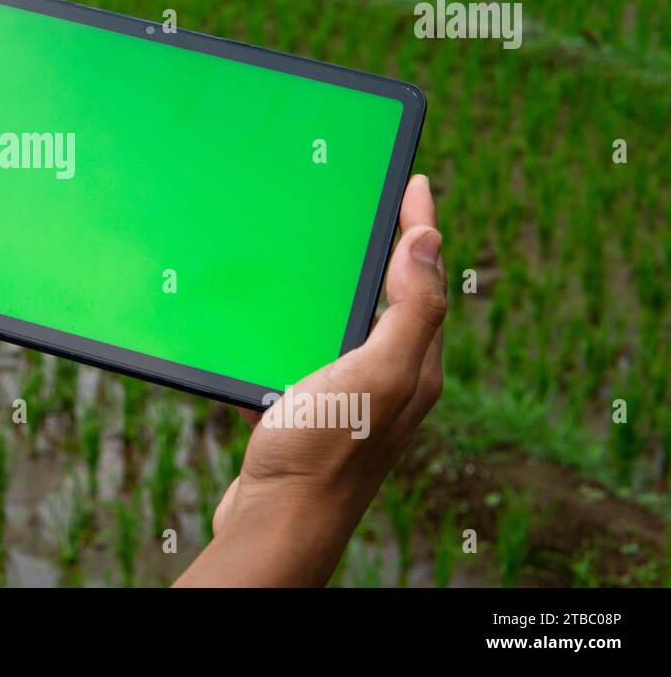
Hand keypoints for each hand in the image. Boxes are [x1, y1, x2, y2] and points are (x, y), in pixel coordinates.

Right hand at [175, 174, 445, 585]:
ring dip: (340, 289)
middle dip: (388, 250)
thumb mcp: (377, 372)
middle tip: (376, 206)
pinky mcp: (310, 414)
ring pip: (349, 327)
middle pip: (394, 299)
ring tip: (326, 253)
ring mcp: (349, 399)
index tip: (413, 178)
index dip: (419, 223)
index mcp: (413, 364)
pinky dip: (297, 331)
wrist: (275, 522)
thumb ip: (411, 309)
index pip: (425, 276)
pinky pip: (308, 357)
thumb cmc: (323, 452)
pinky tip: (269, 324)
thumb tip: (431, 239)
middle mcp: (389, 381)